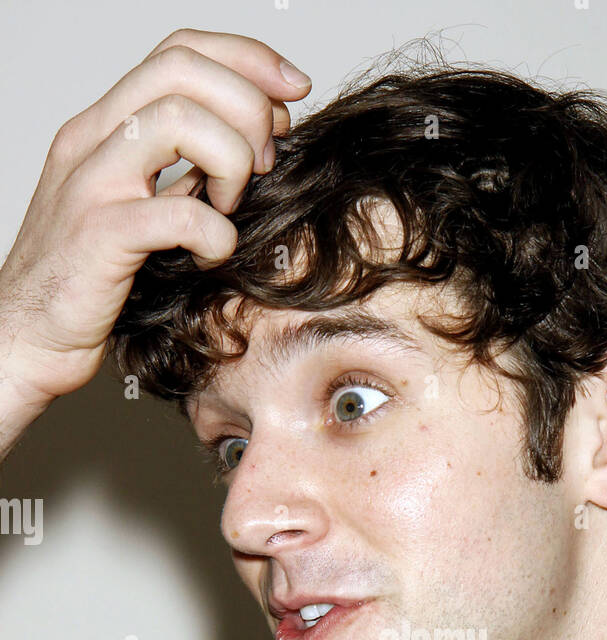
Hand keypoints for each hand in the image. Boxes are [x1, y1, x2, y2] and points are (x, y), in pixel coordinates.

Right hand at [0, 28, 310, 406]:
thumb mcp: (139, 204)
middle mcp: (93, 141)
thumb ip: (183, 168)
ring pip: (179, 119)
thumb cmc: (89, 278)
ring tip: (231, 205)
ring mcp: (93, 185)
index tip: (292, 91)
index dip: (247, 60)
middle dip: (246, 105)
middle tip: (265, 159)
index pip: (180, 52)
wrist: (29, 334)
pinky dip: (216, 233)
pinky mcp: (100, 237)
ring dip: (231, 160)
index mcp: (105, 125)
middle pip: (183, 70)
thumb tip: (256, 144)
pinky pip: (179, 212)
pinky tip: (213, 254)